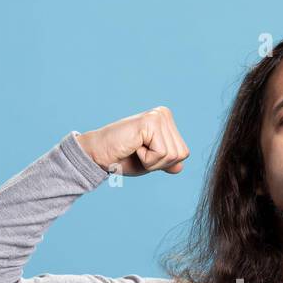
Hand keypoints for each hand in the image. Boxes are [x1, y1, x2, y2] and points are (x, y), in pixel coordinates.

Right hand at [76, 106, 190, 176]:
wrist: (98, 155)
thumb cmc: (122, 157)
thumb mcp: (150, 163)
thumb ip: (167, 162)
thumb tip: (180, 167)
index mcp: (166, 121)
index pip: (183, 153)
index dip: (164, 163)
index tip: (144, 154)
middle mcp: (164, 114)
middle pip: (181, 154)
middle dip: (160, 163)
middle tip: (139, 152)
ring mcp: (158, 116)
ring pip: (173, 155)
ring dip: (153, 161)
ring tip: (136, 149)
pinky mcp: (151, 121)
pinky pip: (162, 153)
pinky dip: (147, 159)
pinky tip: (134, 147)